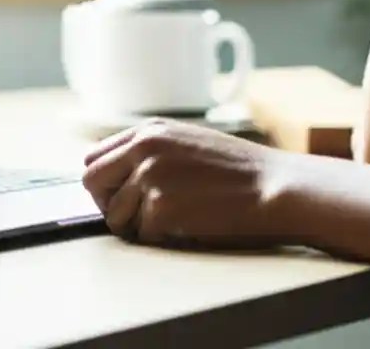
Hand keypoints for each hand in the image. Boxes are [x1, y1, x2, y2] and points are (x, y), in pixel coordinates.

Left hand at [81, 119, 286, 246]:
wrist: (277, 187)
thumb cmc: (241, 172)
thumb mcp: (190, 143)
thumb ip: (152, 152)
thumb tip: (117, 177)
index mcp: (150, 130)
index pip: (95, 158)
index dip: (105, 183)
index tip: (122, 198)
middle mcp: (144, 147)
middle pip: (91, 183)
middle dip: (108, 205)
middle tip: (137, 218)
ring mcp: (150, 176)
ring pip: (115, 216)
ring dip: (138, 227)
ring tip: (175, 222)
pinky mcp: (160, 207)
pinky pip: (143, 236)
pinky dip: (162, 239)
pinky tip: (190, 227)